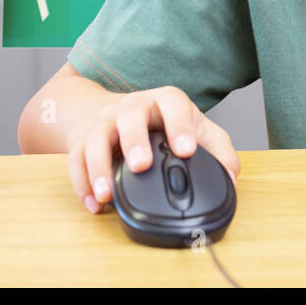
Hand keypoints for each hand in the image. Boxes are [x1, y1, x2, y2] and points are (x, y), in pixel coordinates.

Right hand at [66, 86, 241, 213]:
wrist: (117, 112)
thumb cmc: (162, 123)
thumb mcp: (195, 128)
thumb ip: (217, 150)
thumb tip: (230, 178)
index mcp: (163, 101)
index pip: (172, 103)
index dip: (179, 125)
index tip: (186, 150)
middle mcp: (131, 107)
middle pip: (129, 114)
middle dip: (134, 139)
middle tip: (141, 165)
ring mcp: (104, 122)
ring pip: (95, 137)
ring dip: (99, 166)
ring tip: (107, 194)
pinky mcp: (82, 140)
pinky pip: (75, 158)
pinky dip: (82, 182)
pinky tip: (93, 203)